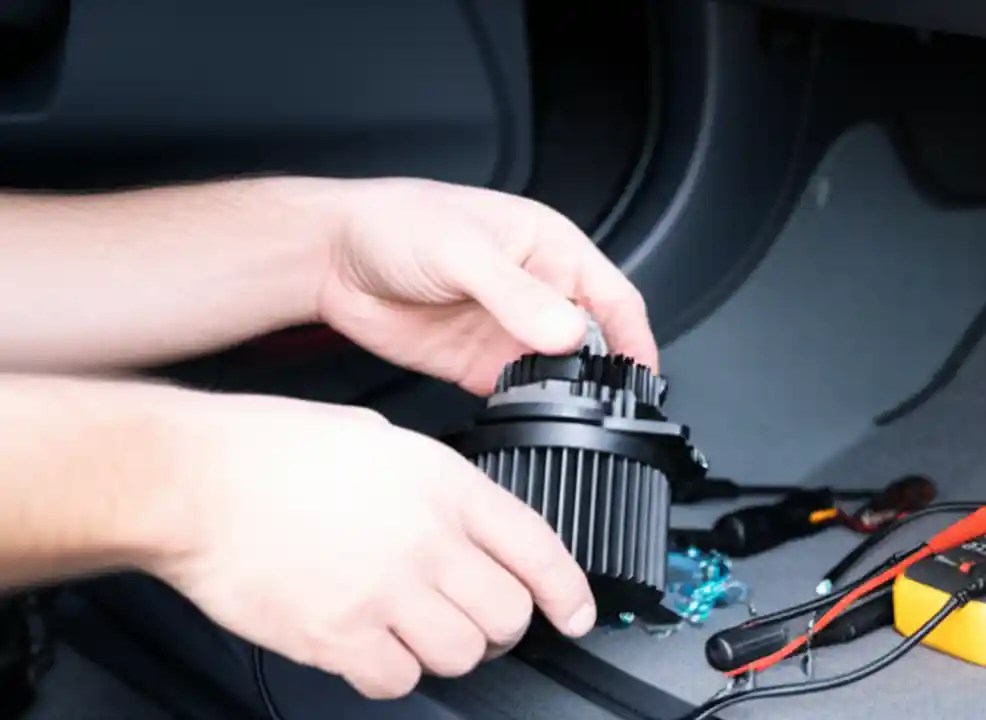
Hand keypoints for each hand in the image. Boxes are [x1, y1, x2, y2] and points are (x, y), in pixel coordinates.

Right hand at [149, 391, 595, 698]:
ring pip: (461, 655)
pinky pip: (398, 680)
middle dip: (503, 624)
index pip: (538, 548)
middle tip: (479, 617)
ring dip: (449, 648)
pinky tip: (373, 644)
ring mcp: (383, 593)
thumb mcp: (383, 441)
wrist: (194, 482)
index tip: (579, 613)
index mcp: (443, 486)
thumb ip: (439, 485)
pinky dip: (394, 672)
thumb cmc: (275, 452)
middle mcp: (424, 541)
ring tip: (419, 627)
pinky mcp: (338, 637)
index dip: (570, 591)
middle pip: (508, 615)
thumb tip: (471, 524)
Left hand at [318, 179, 657, 394]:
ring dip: (560, 394)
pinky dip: (523, 408)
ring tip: (555, 407)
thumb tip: (566, 331)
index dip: (635, 337)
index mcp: (550, 249)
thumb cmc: (395, 222)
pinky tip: (519, 413)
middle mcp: (536, 291)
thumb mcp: (464, 251)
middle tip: (596, 398)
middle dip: (598, 373)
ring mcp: (507, 330)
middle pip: (590, 342)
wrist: (329, 256)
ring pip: (555, 373)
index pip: (614, 298)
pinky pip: (514, 394)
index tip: (644, 374)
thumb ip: (517, 295)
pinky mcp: (477, 363)